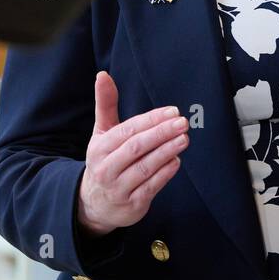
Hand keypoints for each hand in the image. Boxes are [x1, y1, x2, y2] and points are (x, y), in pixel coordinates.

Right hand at [76, 71, 188, 237]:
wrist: (94, 204)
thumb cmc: (104, 160)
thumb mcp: (101, 133)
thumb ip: (105, 104)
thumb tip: (102, 75)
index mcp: (100, 148)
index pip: (127, 131)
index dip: (150, 120)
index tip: (172, 111)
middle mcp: (106, 168)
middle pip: (136, 147)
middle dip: (161, 134)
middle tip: (183, 123)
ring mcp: (119, 188)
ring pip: (145, 167)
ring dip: (166, 152)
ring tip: (184, 139)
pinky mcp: (132, 205)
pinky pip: (151, 188)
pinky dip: (165, 174)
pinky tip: (177, 161)